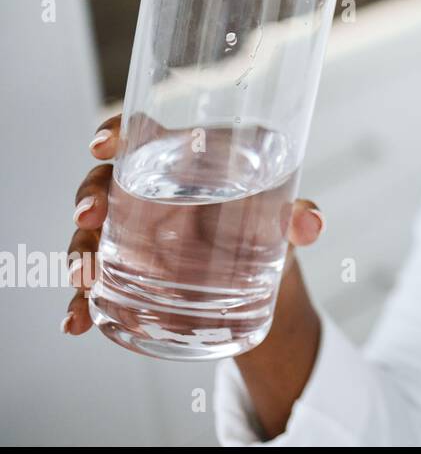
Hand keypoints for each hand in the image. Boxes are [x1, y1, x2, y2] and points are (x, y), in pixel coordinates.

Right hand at [62, 113, 326, 336]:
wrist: (267, 277)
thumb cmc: (271, 224)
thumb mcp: (285, 218)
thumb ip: (297, 216)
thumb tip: (311, 224)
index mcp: (185, 160)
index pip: (141, 133)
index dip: (115, 131)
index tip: (102, 145)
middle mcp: (151, 192)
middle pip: (105, 181)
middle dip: (89, 197)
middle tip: (90, 217)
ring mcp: (133, 234)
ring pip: (93, 234)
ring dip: (80, 253)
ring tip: (84, 280)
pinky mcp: (130, 274)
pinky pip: (98, 285)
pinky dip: (82, 304)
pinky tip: (77, 322)